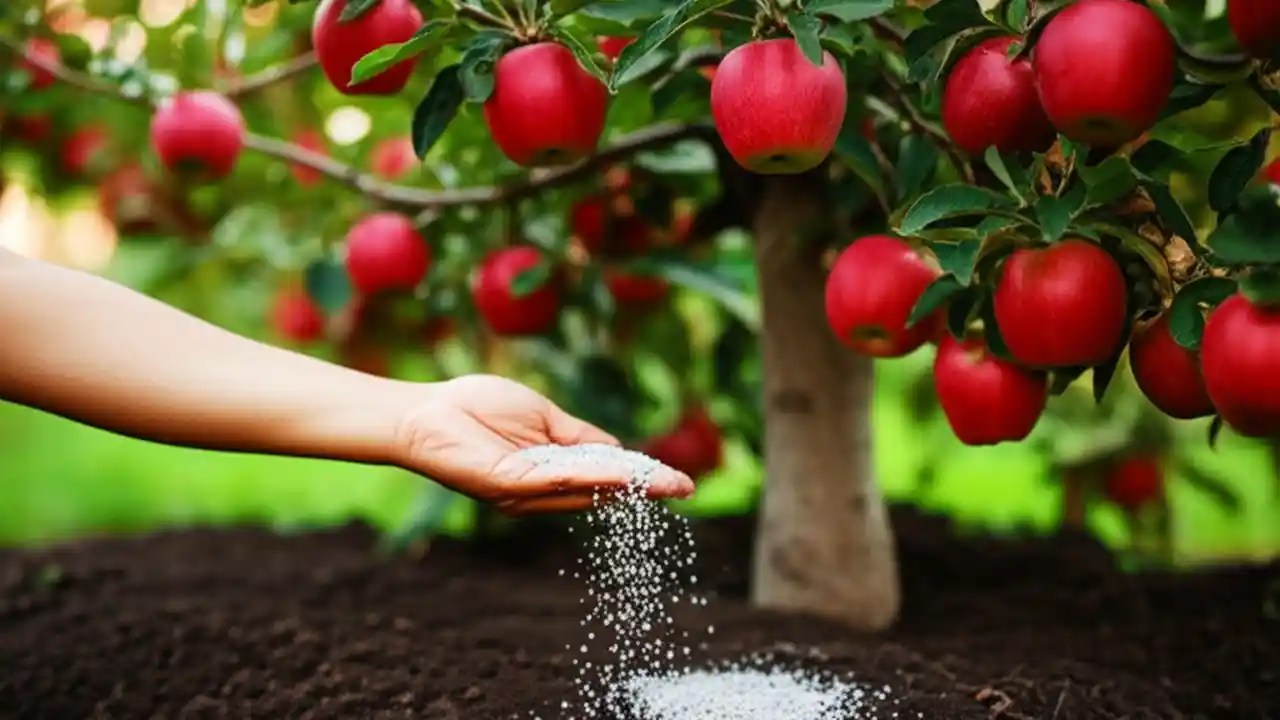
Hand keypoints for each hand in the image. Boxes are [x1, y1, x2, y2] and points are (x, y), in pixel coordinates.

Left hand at [393, 374, 694, 514]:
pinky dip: (588, 477)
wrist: (423, 413)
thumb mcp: (541, 418)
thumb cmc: (474, 408)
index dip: (639, 479)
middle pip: (600, 491)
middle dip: (642, 489)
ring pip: (583, 489)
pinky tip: (618, 473)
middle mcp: (539, 491)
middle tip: (683, 489)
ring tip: (661, 483)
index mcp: (548, 472)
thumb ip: (577, 438)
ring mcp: (523, 492)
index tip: (677, 482)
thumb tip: (618, 453)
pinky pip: (553, 481)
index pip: (602, 477)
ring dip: (625, 485)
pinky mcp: (505, 486)